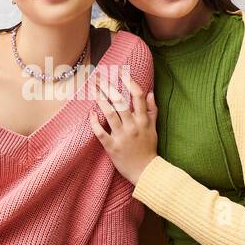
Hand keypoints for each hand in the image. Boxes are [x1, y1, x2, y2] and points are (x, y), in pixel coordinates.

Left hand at [89, 68, 157, 185]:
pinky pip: (101, 133)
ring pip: (109, 114)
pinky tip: (90, 113)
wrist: (146, 172)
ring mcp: (122, 136)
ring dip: (100, 100)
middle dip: (108, 87)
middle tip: (99, 77)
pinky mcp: (112, 147)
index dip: (129, 82)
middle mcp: (133, 126)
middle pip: (120, 101)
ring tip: (92, 89)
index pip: (137, 96)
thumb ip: (152, 110)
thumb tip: (150, 92)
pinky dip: (95, 123)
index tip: (121, 72)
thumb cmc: (149, 149)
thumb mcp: (154, 128)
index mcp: (143, 120)